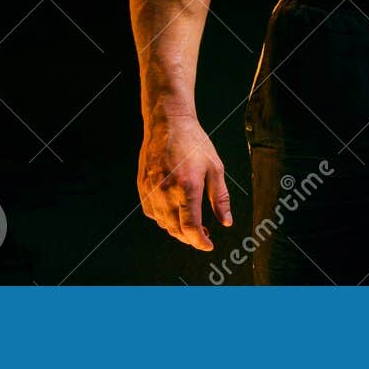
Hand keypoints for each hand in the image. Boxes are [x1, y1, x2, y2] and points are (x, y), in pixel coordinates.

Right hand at [137, 113, 231, 250]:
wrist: (168, 122)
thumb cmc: (193, 142)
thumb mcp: (215, 167)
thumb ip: (220, 198)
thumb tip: (226, 221)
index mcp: (187, 187)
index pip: (191, 227)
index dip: (200, 242)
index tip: (208, 245)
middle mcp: (166, 191)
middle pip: (175, 229)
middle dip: (190, 238)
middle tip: (203, 234)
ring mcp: (151, 189)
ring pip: (162, 223)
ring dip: (177, 230)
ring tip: (190, 224)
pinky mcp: (142, 186)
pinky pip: (151, 213)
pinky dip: (163, 219)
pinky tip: (173, 212)